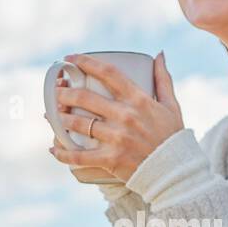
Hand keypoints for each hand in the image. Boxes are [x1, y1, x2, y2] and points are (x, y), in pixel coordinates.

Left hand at [49, 51, 183, 182]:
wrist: (175, 171)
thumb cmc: (172, 137)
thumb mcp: (171, 106)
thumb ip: (163, 79)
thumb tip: (158, 55)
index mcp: (139, 100)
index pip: (108, 73)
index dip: (86, 62)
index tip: (71, 59)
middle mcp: (125, 116)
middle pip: (85, 97)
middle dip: (65, 92)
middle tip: (57, 91)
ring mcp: (116, 138)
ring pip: (78, 123)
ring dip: (60, 118)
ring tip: (52, 115)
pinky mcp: (110, 159)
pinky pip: (80, 156)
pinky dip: (63, 154)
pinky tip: (53, 150)